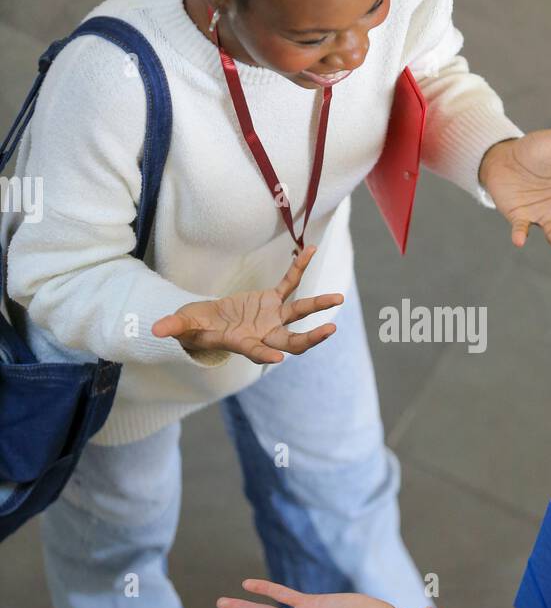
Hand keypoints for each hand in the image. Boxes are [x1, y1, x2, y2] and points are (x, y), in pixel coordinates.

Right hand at [151, 244, 343, 363]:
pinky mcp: (271, 301)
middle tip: (329, 331)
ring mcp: (271, 318)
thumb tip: (156, 330)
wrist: (208, 326)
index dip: (265, 353)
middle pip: (291, 340)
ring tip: (337, 299)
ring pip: (298, 313)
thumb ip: (176, 328)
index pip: (256, 350)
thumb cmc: (196, 330)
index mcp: (243, 344)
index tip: (278, 357)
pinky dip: (298, 267)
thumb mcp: (184, 328)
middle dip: (310, 339)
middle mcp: (264, 334)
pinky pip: (289, 283)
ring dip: (317, 305)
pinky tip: (311, 250)